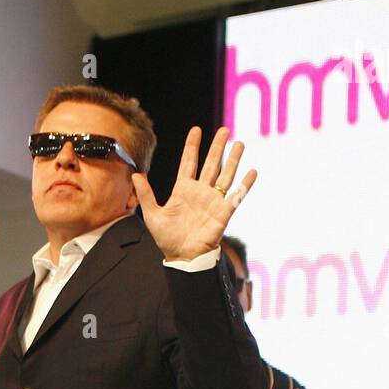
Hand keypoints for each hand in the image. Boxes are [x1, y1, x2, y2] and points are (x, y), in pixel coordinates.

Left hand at [131, 127, 256, 261]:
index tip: (197, 129)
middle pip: (211, 164)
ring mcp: (213, 201)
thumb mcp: (152, 215)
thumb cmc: (167, 239)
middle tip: (224, 130)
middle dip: (217, 147)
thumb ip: (145, 194)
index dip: (192, 146)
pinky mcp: (223, 213)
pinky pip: (236, 196)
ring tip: (240, 143)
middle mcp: (200, 192)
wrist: (182, 258)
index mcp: (183, 190)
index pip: (189, 162)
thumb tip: (135, 175)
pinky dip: (245, 185)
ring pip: (225, 175)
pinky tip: (252, 172)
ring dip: (233, 160)